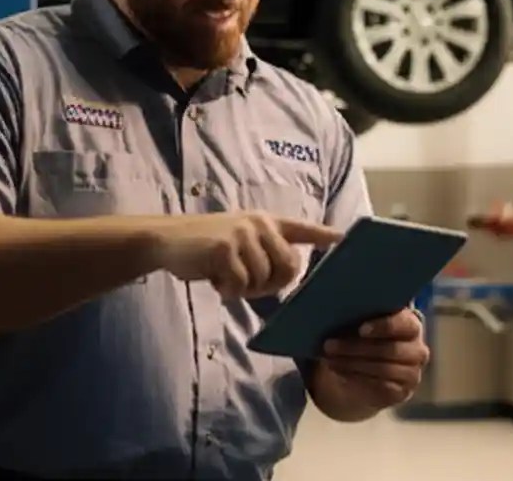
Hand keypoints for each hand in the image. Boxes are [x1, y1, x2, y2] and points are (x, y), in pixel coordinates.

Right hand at [157, 212, 340, 298]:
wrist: (167, 239)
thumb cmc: (207, 247)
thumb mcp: (240, 238)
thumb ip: (265, 250)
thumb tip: (288, 276)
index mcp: (267, 221)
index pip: (303, 228)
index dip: (325, 235)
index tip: (345, 238)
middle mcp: (259, 223)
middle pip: (289, 267)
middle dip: (272, 285)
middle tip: (249, 285)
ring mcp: (242, 234)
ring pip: (263, 279)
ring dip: (245, 289)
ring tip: (226, 278)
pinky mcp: (225, 248)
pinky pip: (241, 284)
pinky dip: (229, 291)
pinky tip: (216, 281)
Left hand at [316, 309, 429, 410]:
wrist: (368, 370)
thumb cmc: (366, 338)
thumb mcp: (364, 323)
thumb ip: (360, 317)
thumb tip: (338, 313)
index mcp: (412, 326)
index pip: (403, 324)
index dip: (383, 326)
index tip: (361, 329)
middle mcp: (418, 350)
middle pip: (389, 349)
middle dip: (356, 348)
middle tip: (329, 345)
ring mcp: (412, 374)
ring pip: (383, 369)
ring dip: (352, 364)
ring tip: (330, 360)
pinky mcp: (402, 392)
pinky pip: (381, 387)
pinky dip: (357, 379)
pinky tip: (340, 373)